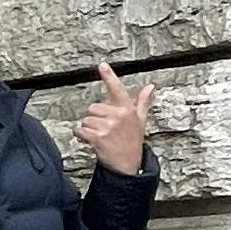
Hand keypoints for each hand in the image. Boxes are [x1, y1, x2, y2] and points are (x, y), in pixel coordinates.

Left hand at [78, 57, 152, 174]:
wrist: (127, 164)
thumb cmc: (132, 141)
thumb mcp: (140, 120)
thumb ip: (142, 102)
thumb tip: (150, 87)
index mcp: (127, 109)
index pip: (117, 89)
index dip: (109, 76)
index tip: (102, 65)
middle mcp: (118, 115)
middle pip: (93, 107)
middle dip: (94, 117)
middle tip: (102, 128)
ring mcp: (108, 126)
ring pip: (85, 119)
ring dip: (87, 127)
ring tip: (98, 136)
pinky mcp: (98, 136)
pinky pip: (80, 129)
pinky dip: (80, 134)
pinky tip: (89, 140)